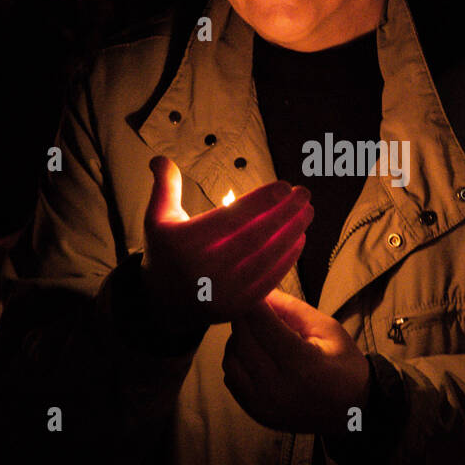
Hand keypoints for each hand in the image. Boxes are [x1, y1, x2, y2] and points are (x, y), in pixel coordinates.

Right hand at [142, 156, 312, 331]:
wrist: (163, 304)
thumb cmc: (167, 252)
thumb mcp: (157, 218)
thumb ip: (165, 186)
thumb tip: (160, 157)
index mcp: (184, 243)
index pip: (231, 217)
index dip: (262, 200)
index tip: (285, 185)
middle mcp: (203, 269)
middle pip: (255, 236)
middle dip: (285, 212)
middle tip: (304, 193)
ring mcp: (221, 291)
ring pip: (266, 258)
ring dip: (292, 233)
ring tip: (307, 212)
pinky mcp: (236, 307)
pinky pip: (268, 280)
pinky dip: (286, 259)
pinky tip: (299, 239)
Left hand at [222, 289, 370, 435]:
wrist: (352, 410)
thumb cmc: (344, 364)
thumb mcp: (327, 329)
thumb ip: (292, 308)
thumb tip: (260, 289)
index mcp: (300, 363)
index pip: (259, 322)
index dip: (251, 300)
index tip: (252, 288)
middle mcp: (276, 387)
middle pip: (241, 338)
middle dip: (245, 317)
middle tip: (257, 307)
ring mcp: (262, 404)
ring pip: (231, 358)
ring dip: (238, 339)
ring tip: (258, 333)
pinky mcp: (255, 412)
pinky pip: (231, 377)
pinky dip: (237, 360)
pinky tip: (256, 354)